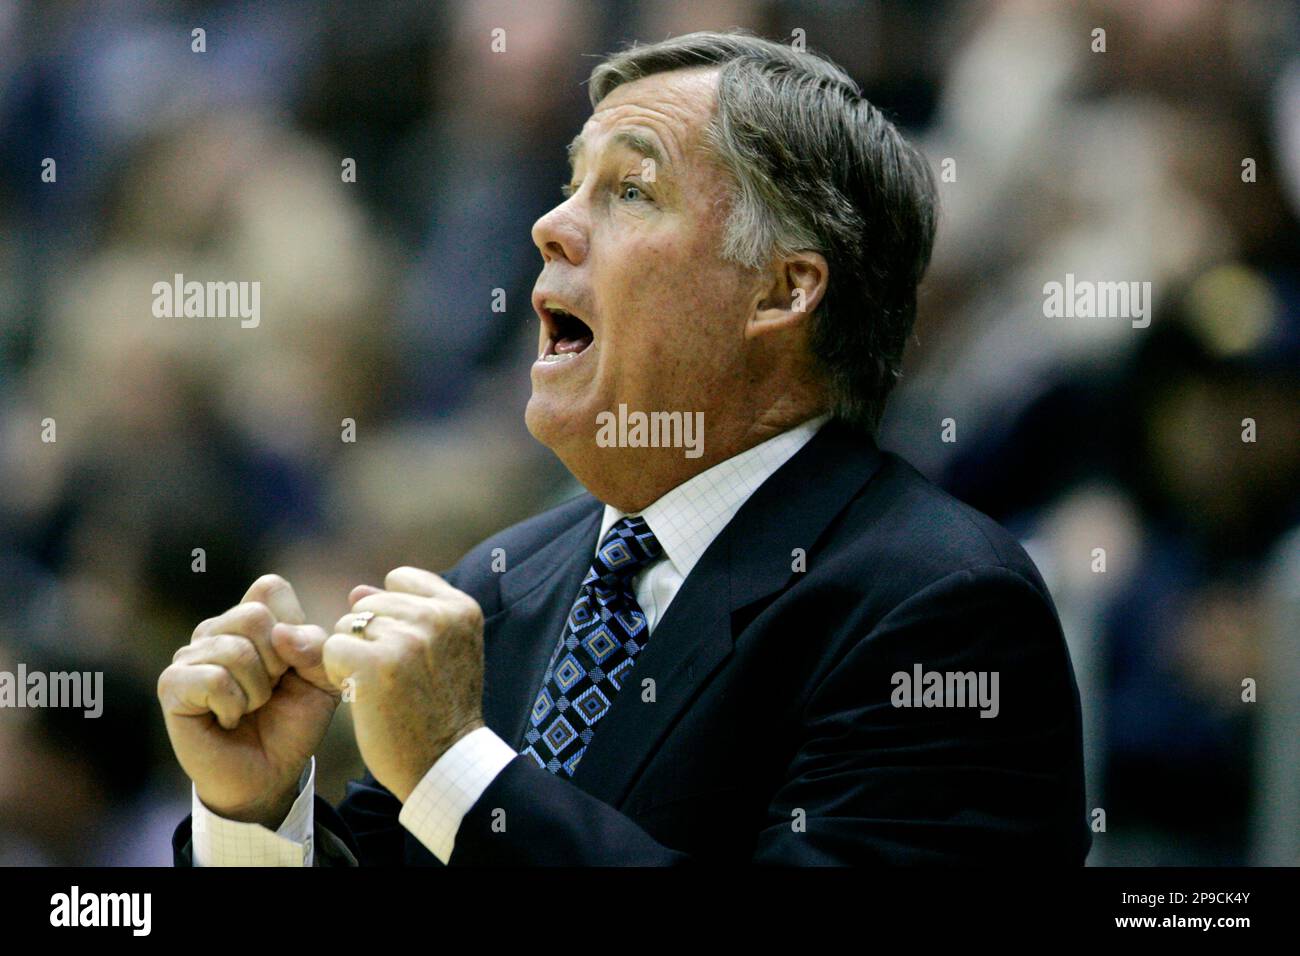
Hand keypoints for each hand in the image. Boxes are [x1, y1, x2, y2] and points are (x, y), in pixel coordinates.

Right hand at [157, 575, 339, 826]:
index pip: (269, 588)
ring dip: (257, 691)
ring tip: (250, 708)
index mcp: (251, 620)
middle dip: (277, 662)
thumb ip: (317, 649)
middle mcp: (216, 629)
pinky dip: (233, 705)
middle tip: (271, 690)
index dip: (293, 627)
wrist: (270, 774)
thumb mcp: (322, 681)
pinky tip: (228, 718)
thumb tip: (282, 634)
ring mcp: (190, 655)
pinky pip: (214, 678)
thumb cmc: (293, 722)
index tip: (294, 663)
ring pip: (236, 650)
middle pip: (254, 615)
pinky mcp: (172, 685)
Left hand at [324, 567, 485, 802]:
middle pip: (368, 603)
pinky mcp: (374, 664)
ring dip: (353, 656)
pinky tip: (362, 694)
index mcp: (460, 608)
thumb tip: (356, 589)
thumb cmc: (441, 708)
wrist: (445, 763)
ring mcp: (406, 639)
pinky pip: (332, 648)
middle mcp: (436, 616)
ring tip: (381, 687)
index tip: (406, 649)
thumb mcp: (445, 650)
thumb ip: (408, 614)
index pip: (400, 579)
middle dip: (369, 636)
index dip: (391, 614)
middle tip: (395, 677)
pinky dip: (337, 673)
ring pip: (347, 624)